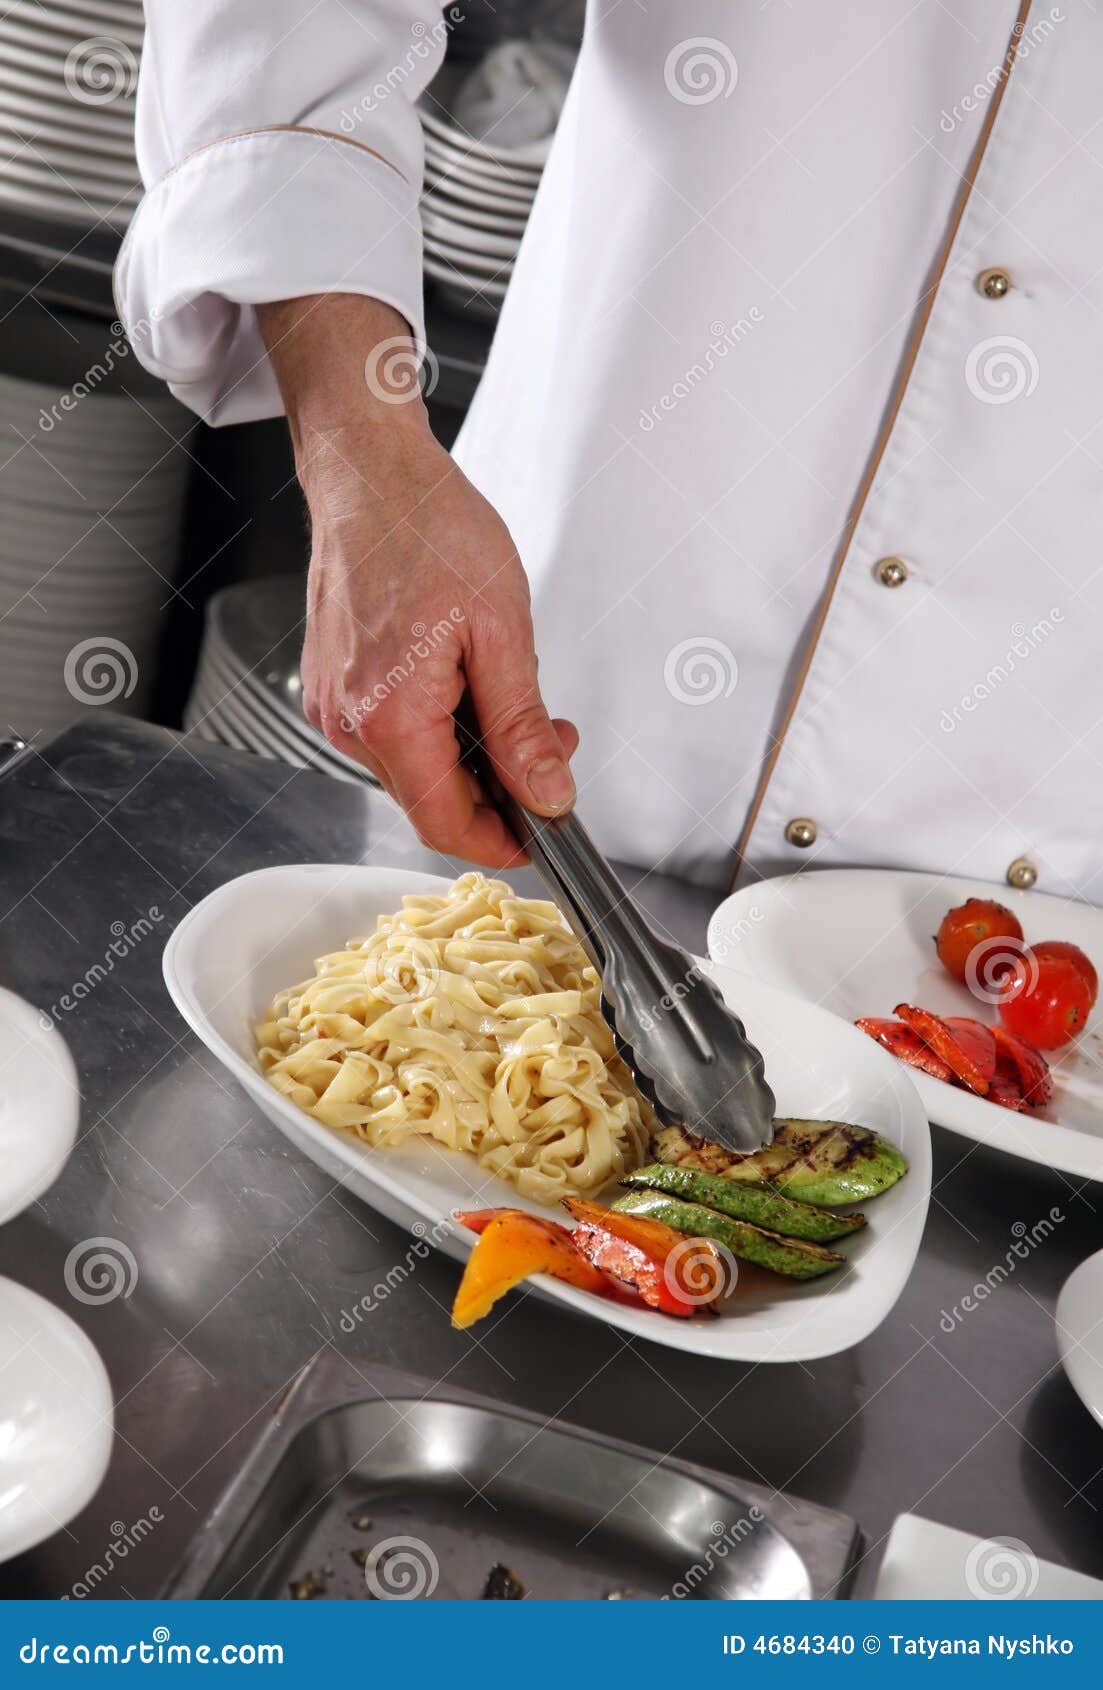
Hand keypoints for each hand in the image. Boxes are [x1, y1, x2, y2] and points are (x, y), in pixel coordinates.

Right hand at [257, 294, 576, 866]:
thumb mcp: (502, 631)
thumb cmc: (426, 527)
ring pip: (413, 768)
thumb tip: (547, 792)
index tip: (543, 832)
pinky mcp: (333, 685)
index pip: (444, 822)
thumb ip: (522, 726)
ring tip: (506, 691)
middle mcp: (349, 721)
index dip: (500, 841)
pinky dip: (437, 726)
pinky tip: (463, 681)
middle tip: (551, 739)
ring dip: (469, 753)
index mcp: (390, 716)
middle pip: (429, 799)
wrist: (367, 471)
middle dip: (496, 787)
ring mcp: (334, 705)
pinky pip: (391, 734)